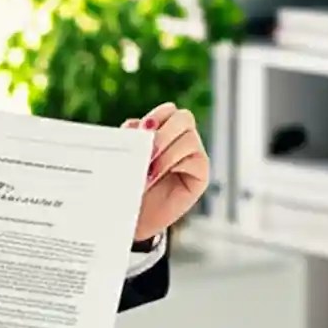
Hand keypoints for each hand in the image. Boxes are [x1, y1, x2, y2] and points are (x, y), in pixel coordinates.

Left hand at [123, 102, 208, 241]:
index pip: (169, 110)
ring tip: (147, 171)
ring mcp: (194, 156)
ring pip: (189, 138)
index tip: (142, 130)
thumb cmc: (130, 184)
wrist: (132, 216)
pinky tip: (156, 177)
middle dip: (164, 132)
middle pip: (184, 118)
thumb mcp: (127, 156)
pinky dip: (174, 164)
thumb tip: (134, 125)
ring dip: (165, 153)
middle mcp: (182, 140)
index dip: (157, 115)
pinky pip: (195, 159)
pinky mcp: (201, 174)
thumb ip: (132, 138)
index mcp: (164, 130)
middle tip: (147, 151)